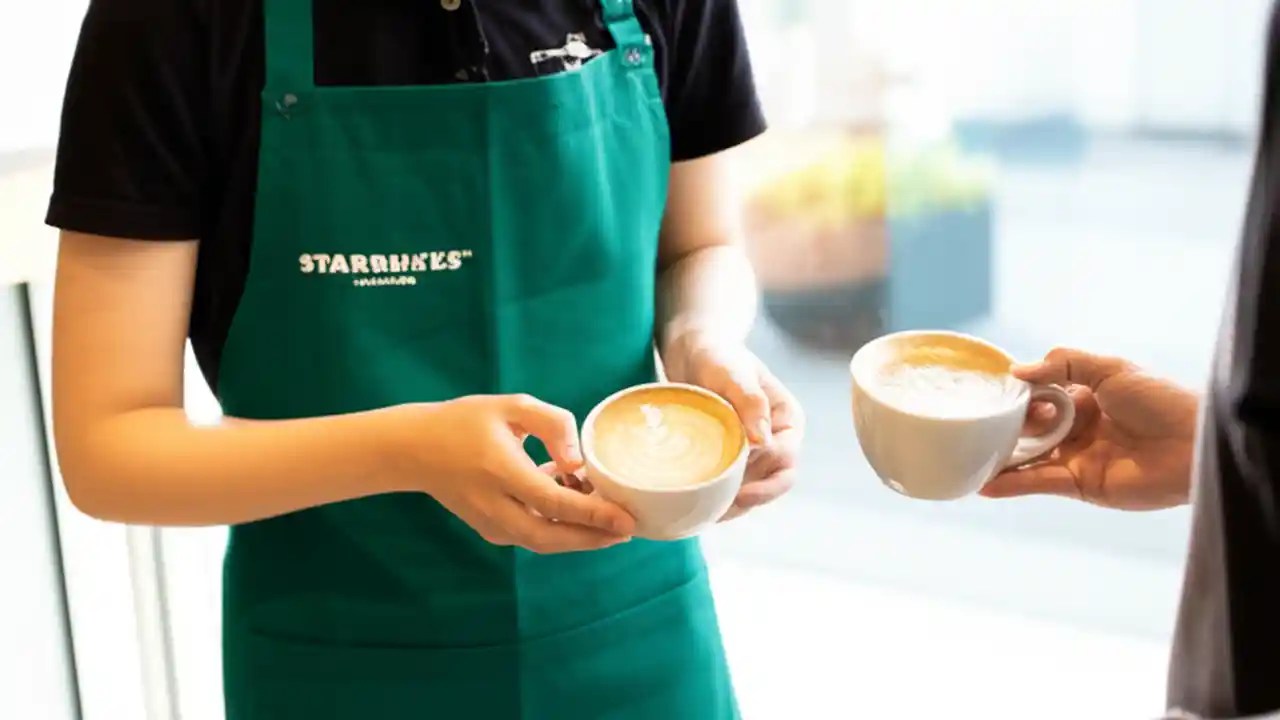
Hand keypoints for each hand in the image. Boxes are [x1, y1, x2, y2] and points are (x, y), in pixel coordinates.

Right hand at [391, 395, 635, 552]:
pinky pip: (532, 536)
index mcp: (501, 472)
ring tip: (607, 517)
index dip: (594, 515)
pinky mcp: (490, 530)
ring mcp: (489, 523)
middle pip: (551, 537)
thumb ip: (553, 425)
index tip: (627, 521)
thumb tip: (579, 463)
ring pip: (543, 542)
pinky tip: (572, 504)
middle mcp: (494, 506)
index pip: (554, 503)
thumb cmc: (467, 422)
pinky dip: (558, 528)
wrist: (416, 449)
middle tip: (628, 529)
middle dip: (594, 538)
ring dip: (578, 535)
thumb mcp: (512, 406)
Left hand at [662, 334, 804, 520]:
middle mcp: (776, 438)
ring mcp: (754, 451)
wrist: (692, 353)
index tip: (741, 492)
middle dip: (753, 499)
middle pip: (775, 481)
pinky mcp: (730, 458)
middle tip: (723, 511)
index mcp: (787, 419)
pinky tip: (699, 505)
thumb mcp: (734, 373)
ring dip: (735, 505)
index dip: (769, 481)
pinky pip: (732, 485)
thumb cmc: (717, 356)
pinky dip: (720, 497)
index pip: (787, 458)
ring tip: (709, 513)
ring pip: (754, 488)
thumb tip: (764, 441)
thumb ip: (750, 402)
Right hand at [980, 348, 1198, 509]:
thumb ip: (1063, 365)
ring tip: (968, 454)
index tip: (993, 390)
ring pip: (1029, 456)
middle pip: (1029, 425)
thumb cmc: (1161, 400)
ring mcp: (1077, 456)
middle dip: (1007, 422)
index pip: (1040, 393)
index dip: (1019, 392)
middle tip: (989, 419)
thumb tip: (1017, 371)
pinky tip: (985, 483)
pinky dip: (1011, 485)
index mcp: (1086, 396)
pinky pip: (1039, 483)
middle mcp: (1078, 426)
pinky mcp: (1080, 485)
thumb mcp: (1110, 368)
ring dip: (1000, 457)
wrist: (1195, 445)